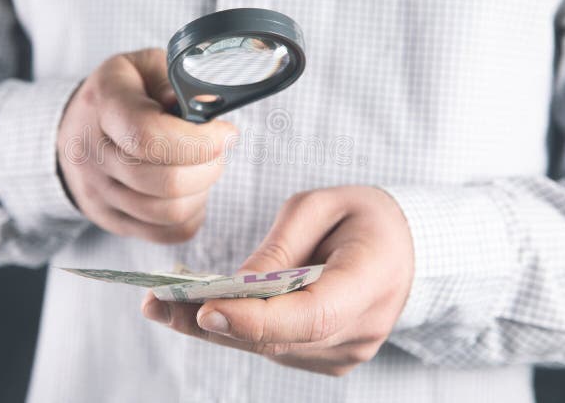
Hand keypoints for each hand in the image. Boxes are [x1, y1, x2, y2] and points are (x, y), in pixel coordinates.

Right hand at [57, 48, 237, 243]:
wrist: (75, 128)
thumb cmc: (123, 92)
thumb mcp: (145, 67)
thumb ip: (176, 81)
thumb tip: (206, 107)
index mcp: (104, 104)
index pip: (149, 136)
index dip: (199, 141)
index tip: (226, 132)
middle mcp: (93, 153)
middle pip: (166, 182)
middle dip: (209, 166)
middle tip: (217, 148)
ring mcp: (98, 193)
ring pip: (170, 213)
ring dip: (202, 190)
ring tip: (203, 166)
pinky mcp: (110, 220)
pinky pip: (166, 233)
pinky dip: (191, 215)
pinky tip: (190, 190)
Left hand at [142, 186, 413, 374]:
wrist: (408, 250)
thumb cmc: (364, 217)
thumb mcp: (322, 206)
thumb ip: (280, 246)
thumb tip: (233, 285)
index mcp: (370, 280)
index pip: (312, 315)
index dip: (256, 319)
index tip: (204, 309)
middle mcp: (362, 328)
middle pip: (281, 340)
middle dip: (214, 323)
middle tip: (156, 304)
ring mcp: (348, 351)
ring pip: (271, 349)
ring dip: (217, 329)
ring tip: (163, 305)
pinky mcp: (330, 358)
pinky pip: (277, 349)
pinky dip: (240, 331)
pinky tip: (204, 310)